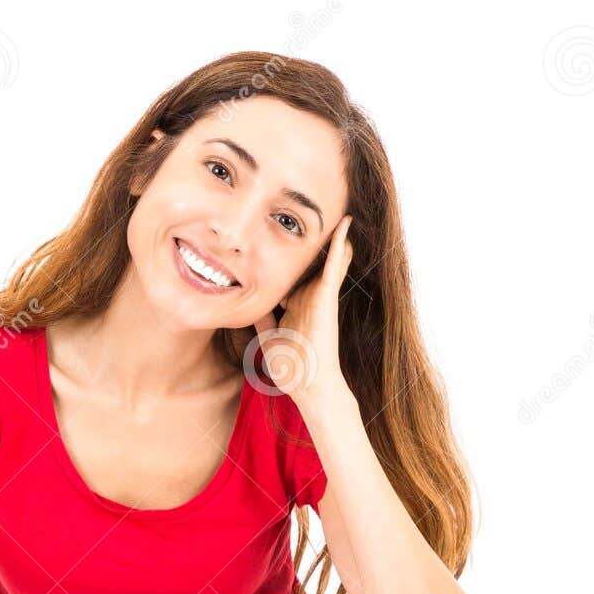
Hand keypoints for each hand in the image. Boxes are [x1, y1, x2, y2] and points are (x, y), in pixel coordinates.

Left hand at [252, 213, 353, 405]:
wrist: (309, 386)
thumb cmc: (291, 367)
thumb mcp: (267, 337)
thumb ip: (261, 319)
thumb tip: (248, 306)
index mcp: (294, 304)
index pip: (288, 274)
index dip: (281, 255)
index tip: (272, 233)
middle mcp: (308, 296)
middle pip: (307, 261)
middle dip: (306, 239)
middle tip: (305, 208)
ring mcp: (319, 295)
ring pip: (324, 258)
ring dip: (330, 235)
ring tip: (335, 207)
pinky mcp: (327, 297)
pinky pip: (335, 266)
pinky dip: (340, 245)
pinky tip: (345, 225)